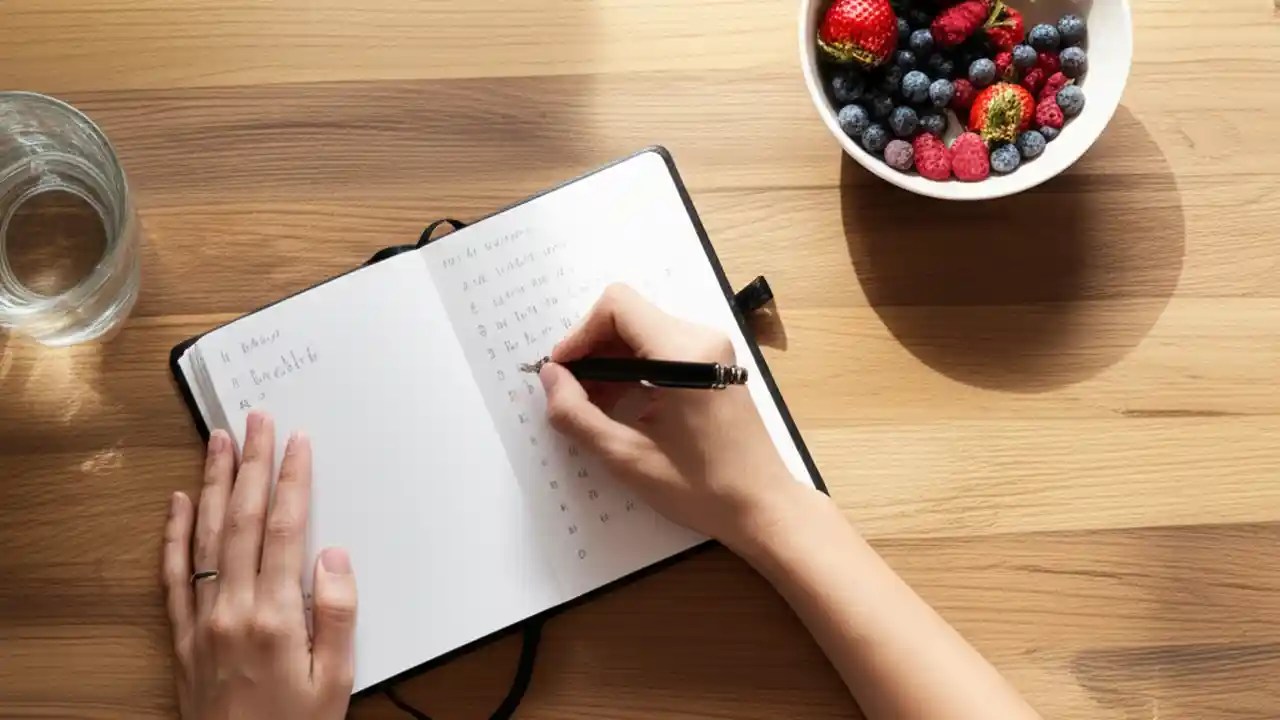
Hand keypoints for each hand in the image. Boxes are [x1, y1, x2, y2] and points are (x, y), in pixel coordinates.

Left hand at [161, 412, 356, 719]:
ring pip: (203, 536)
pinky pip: (172, 575)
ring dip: (211, 484)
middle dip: (251, 464)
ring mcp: (202, 620)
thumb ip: (337, 615)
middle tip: (256, 420)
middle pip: (240, 520)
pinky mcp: (182, 636)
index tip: (296, 443)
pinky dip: (172, 534)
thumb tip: (334, 557)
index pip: (283, 530)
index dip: (291, 480)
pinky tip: (176, 502)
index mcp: (275, 617)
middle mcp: (232, 610)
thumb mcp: (336, 681)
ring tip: (218, 441)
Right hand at [539, 283, 805, 548]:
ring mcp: (712, 350)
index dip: (580, 334)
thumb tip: (550, 377)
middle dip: (592, 350)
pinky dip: (632, 369)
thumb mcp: (628, 458)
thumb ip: (578, 415)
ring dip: (610, 362)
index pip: (617, 306)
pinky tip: (621, 406)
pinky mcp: (714, 365)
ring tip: (593, 407)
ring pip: (641, 332)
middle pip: (627, 316)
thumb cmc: (703, 489)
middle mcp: (702, 339)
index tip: (562, 372)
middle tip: (571, 394)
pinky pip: (660, 349)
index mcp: (685, 353)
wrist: (762, 507)